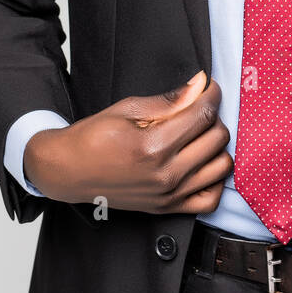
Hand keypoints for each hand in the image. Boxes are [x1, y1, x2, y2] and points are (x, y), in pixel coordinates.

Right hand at [23, 70, 232, 211]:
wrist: (69, 171)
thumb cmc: (94, 137)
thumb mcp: (128, 108)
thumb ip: (170, 100)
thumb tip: (199, 84)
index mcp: (153, 146)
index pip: (203, 115)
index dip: (212, 94)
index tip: (210, 87)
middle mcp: (165, 174)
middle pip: (216, 137)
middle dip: (213, 116)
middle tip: (198, 108)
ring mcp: (169, 194)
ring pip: (222, 166)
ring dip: (216, 145)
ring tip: (199, 134)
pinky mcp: (167, 208)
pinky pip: (211, 199)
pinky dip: (215, 180)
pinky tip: (202, 163)